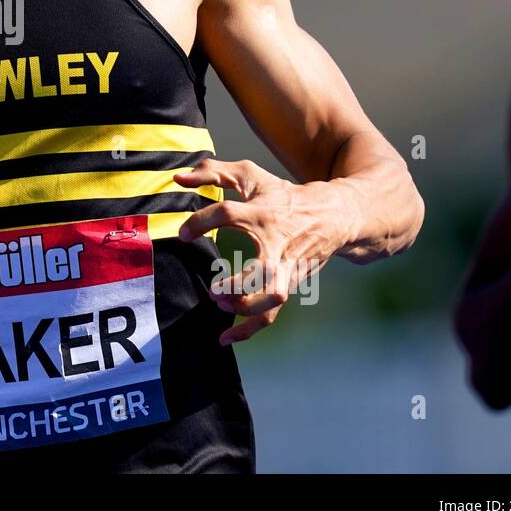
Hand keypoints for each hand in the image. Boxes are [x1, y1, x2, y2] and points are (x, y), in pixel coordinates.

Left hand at [174, 159, 346, 344]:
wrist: (332, 216)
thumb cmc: (283, 195)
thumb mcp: (251, 176)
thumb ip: (213, 173)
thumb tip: (178, 178)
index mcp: (262, 213)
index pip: (228, 214)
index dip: (201, 222)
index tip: (183, 234)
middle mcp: (276, 244)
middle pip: (263, 269)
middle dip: (238, 283)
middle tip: (212, 288)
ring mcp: (285, 268)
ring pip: (273, 298)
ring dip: (246, 307)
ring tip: (219, 304)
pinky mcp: (288, 285)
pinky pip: (270, 314)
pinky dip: (248, 330)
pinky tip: (225, 338)